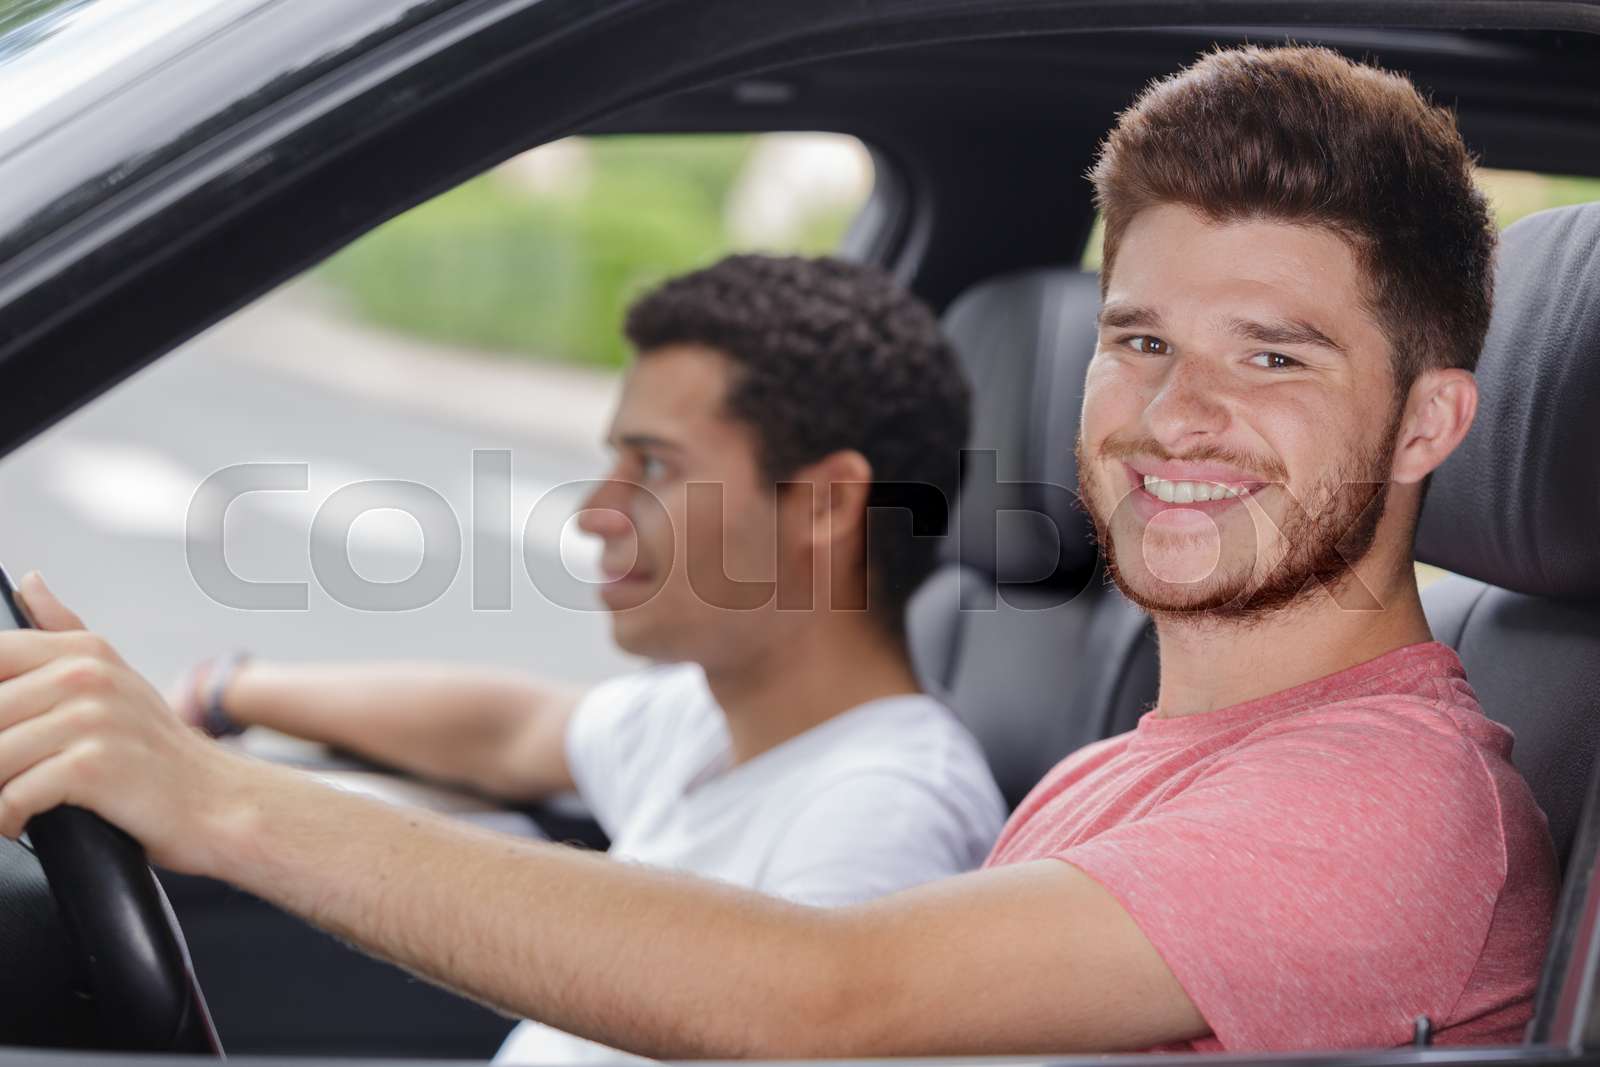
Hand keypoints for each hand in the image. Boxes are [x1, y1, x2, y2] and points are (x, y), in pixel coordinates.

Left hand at [0, 572, 268, 874]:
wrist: (219, 800)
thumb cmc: (158, 749)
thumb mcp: (116, 676)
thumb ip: (63, 631)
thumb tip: (29, 582)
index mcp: (83, 652)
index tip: (7, 727)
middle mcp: (86, 676)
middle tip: (9, 772)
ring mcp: (92, 719)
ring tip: (12, 803)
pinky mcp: (94, 766)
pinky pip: (15, 795)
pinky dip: (9, 817)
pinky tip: (21, 822)